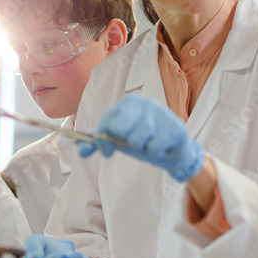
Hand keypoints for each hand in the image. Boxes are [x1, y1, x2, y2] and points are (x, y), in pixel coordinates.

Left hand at [77, 95, 203, 182]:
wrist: (171, 150)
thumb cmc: (142, 141)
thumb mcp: (118, 141)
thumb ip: (99, 144)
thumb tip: (81, 151)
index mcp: (129, 103)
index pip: (109, 123)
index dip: (104, 141)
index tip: (108, 151)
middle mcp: (146, 103)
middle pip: (122, 130)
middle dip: (125, 144)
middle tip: (134, 146)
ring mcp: (162, 113)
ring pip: (139, 140)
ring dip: (142, 149)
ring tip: (149, 145)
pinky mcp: (176, 127)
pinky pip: (155, 147)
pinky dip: (155, 154)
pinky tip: (161, 148)